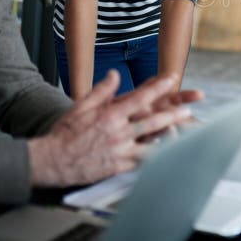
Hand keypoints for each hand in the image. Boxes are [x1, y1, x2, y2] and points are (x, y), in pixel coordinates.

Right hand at [28, 70, 202, 186]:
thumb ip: (102, 90)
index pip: (139, 98)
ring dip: (169, 138)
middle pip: (152, 122)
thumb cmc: (66, 132)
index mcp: (110, 115)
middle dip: (173, 115)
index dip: (157, 87)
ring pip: (151, 144)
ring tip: (184, 134)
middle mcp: (118, 132)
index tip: (171, 79)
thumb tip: (116, 74)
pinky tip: (168, 155)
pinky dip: (155, 158)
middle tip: (188, 110)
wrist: (52, 160)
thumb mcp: (81, 106)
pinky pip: (141, 162)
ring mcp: (119, 150)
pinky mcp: (118, 166)